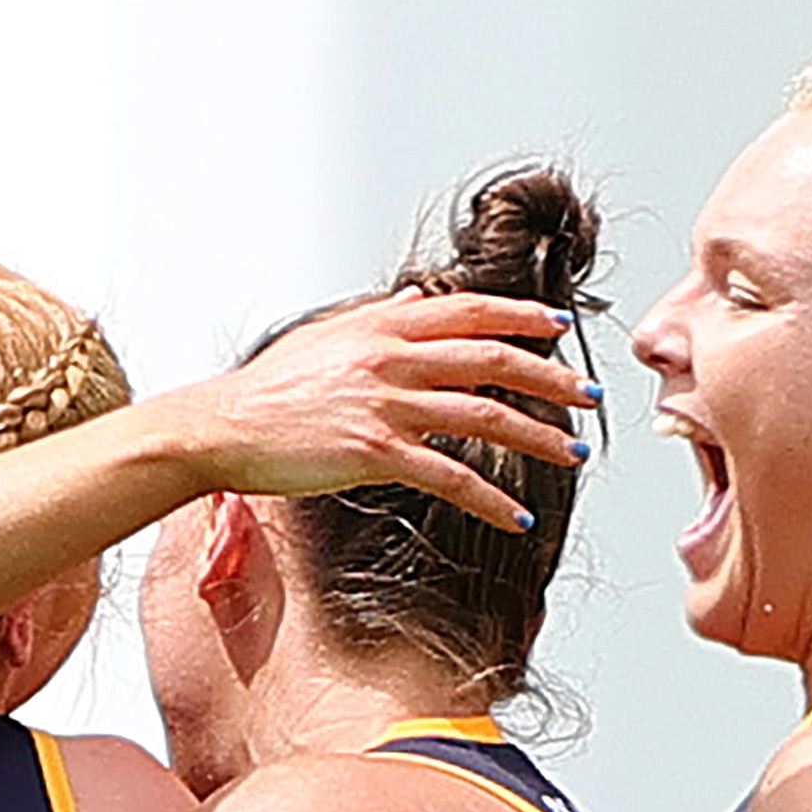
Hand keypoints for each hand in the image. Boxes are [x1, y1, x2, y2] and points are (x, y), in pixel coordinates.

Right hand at [158, 290, 593, 536]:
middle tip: (590, 399)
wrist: (221, 427)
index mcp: (384, 325)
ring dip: (539, 439)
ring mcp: (385, 405)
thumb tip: (417, 294)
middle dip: (552, 380)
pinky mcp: (373, 454)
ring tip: (573, 456)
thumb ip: (378, 315)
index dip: (523, 317)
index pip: (472, 311)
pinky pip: (449, 477)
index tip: (562, 328)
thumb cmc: (268, 388)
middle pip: (495, 362)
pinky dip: (490, 500)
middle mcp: (392, 358)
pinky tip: (516, 517)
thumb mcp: (324, 335)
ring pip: (484, 418)